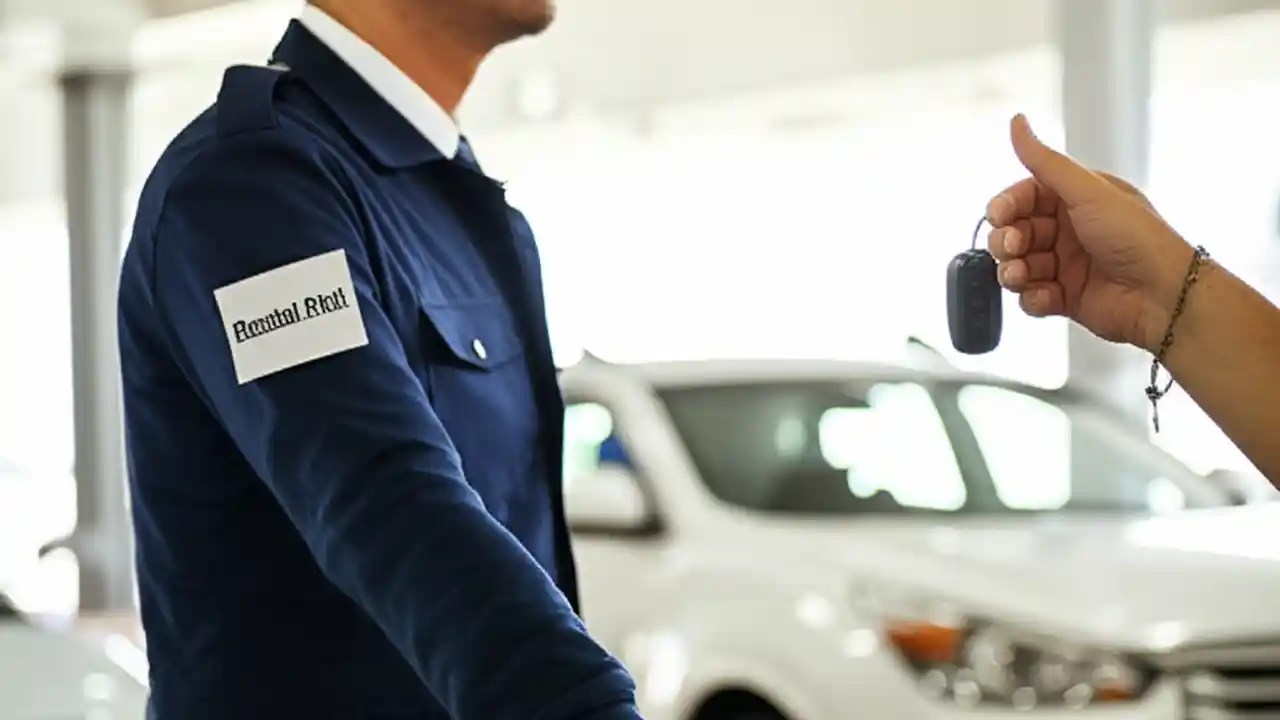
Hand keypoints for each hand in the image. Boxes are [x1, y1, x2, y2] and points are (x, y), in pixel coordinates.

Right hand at [986, 114, 1194, 351]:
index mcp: (1076, 200)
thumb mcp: (1088, 191)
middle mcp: (1068, 231)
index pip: (1025, 197)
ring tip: (1020, 276)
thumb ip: (1045, 161)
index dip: (1007, 206)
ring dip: (1012, 271)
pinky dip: (1032, 297)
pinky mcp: (1066, 298)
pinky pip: (1032, 297)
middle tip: (1012, 247)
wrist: (1162, 294)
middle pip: (1015, 232)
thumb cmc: (1136, 237)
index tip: (999, 215)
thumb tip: (1017, 122)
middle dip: (1006, 241)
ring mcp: (1066, 265)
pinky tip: (1047, 295)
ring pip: (1018, 265)